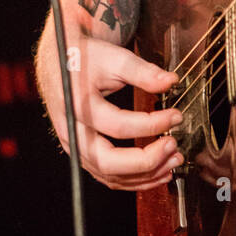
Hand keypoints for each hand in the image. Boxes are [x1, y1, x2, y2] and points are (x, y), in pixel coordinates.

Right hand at [36, 15, 183, 190]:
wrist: (59, 62)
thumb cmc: (84, 58)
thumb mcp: (113, 57)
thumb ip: (142, 71)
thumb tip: (170, 81)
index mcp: (77, 105)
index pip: (118, 125)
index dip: (152, 124)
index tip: (176, 116)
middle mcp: (72, 131)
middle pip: (108, 161)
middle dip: (146, 161)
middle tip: (173, 147)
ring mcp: (74, 146)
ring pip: (108, 175)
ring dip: (144, 175)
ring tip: (173, 161)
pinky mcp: (81, 152)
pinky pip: (107, 175)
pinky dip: (133, 179)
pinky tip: (157, 171)